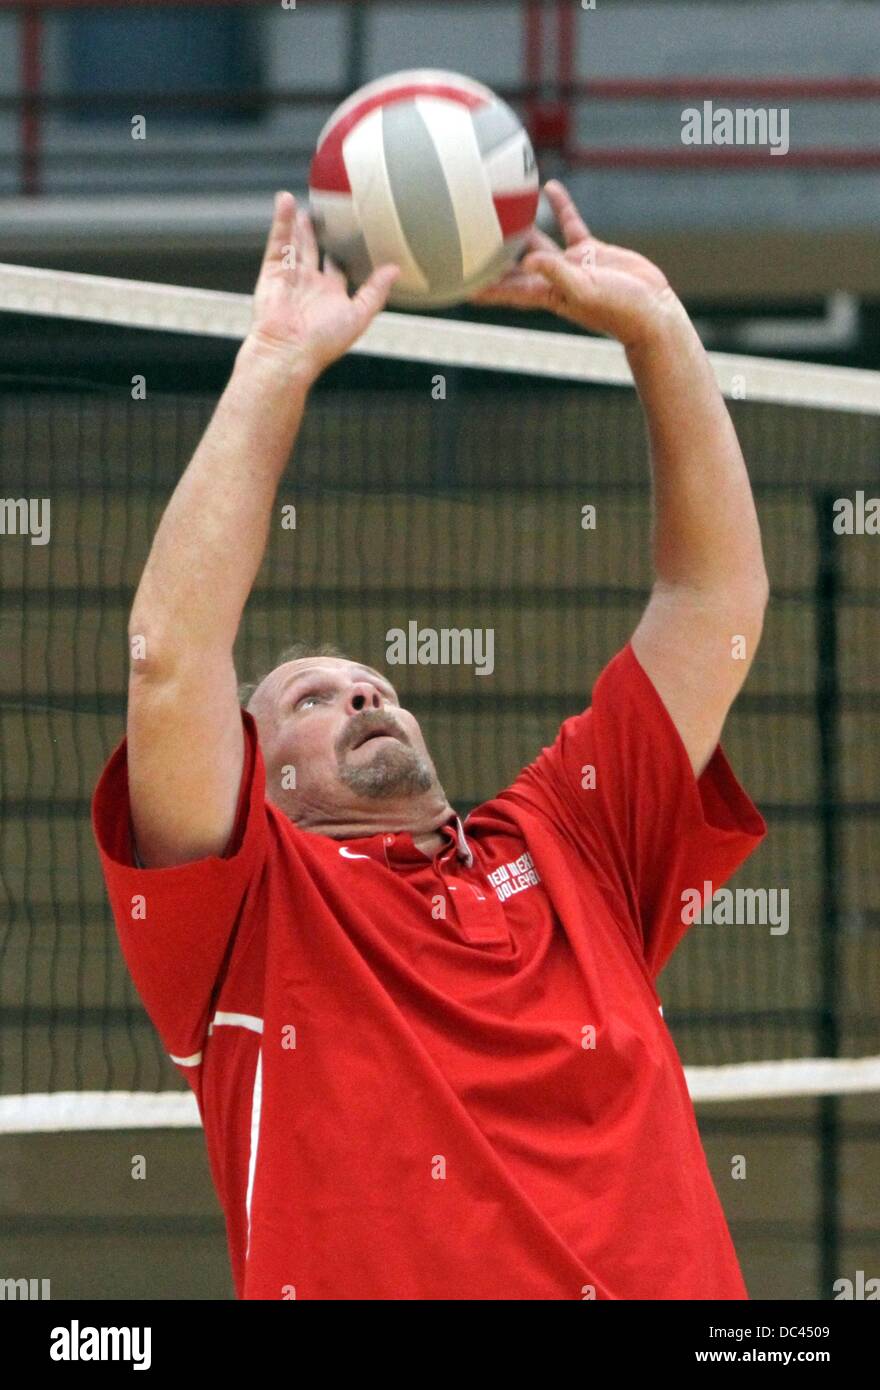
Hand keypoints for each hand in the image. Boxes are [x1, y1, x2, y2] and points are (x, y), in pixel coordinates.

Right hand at [245, 191, 399, 381]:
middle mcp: (309, 284)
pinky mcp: (272, 271)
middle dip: (316, 233)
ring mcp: (290, 276)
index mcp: (330, 294)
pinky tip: (286, 201)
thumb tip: (395, 271)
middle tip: (323, 212)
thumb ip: (376, 291)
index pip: (337, 268)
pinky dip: (281, 221)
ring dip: (297, 223)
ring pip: (294, 243)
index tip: (352, 233)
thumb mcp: (359, 316)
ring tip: (300, 201)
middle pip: (312, 251)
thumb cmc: (323, 342)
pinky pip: (278, 242)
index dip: (343, 251)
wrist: (289, 351)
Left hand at [473, 180, 682, 351]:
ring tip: (497, 203)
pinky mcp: (590, 251)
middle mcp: (551, 279)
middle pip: (512, 265)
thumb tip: (529, 260)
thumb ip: (557, 274)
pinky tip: (548, 186)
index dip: (479, 286)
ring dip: (518, 225)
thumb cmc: (619, 311)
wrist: (652, 310)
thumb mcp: (585, 293)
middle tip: (464, 236)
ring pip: (537, 240)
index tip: (452, 279)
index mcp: (544, 294)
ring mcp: (570, 265)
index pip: (503, 289)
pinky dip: (559, 206)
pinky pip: (569, 224)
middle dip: (489, 255)